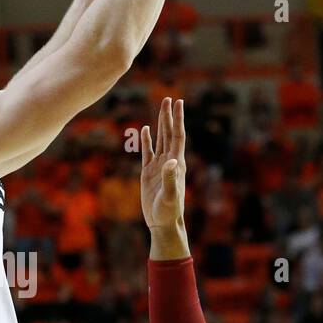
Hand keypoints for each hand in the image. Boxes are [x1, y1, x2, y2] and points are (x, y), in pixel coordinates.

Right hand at [140, 96, 185, 230]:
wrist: (162, 222)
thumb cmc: (169, 211)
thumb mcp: (169, 196)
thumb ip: (170, 178)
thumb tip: (171, 161)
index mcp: (177, 163)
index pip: (178, 136)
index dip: (178, 119)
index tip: (178, 103)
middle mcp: (170, 161)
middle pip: (170, 133)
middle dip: (169, 116)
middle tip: (168, 99)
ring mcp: (159, 166)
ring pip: (160, 139)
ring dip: (160, 124)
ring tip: (161, 108)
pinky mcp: (149, 172)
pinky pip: (147, 152)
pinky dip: (146, 140)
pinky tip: (144, 130)